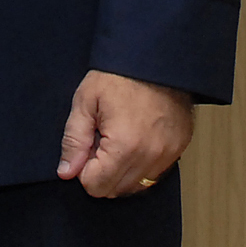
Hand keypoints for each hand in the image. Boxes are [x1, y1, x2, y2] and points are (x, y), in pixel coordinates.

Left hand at [57, 70, 192, 198]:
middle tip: (101, 140)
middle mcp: (150, 156)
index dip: (84, 170)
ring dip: (123, 170)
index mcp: (124, 146)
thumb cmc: (119, 75)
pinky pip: (155, 173)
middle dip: (103, 172)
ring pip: (136, 186)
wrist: (155, 56)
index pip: (96, 186)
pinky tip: (137, 139)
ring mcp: (168, 154)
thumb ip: (74, 141)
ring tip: (119, 138)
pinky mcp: (179, 148)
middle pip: (116, 190)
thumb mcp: (86, 101)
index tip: (88, 147)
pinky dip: (142, 164)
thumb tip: (66, 173)